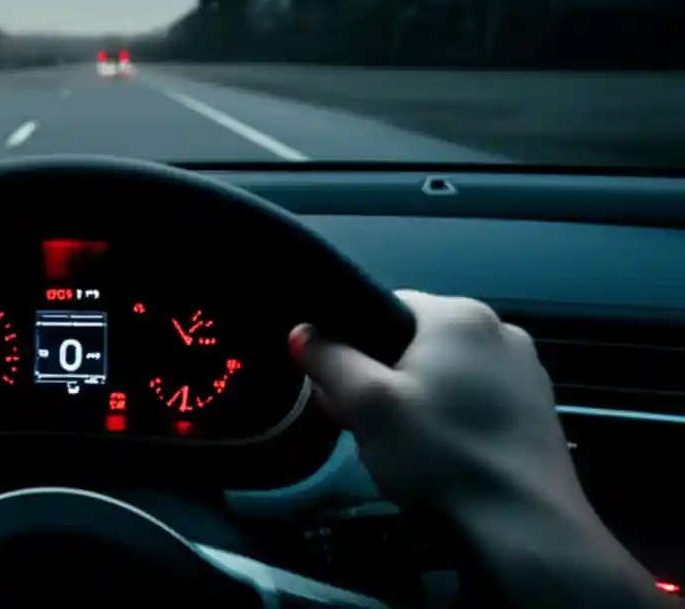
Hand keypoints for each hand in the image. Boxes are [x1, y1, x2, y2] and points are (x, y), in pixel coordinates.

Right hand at [289, 290, 574, 511]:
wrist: (525, 533)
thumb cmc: (440, 457)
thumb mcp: (366, 406)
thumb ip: (329, 360)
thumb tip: (303, 332)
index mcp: (461, 314)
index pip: (386, 306)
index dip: (352, 347)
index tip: (342, 391)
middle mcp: (502, 330)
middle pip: (415, 344)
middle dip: (384, 381)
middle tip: (368, 428)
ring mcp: (527, 373)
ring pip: (445, 376)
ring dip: (416, 404)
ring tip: (407, 451)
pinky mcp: (538, 413)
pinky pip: (474, 402)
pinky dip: (451, 423)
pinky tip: (444, 459)